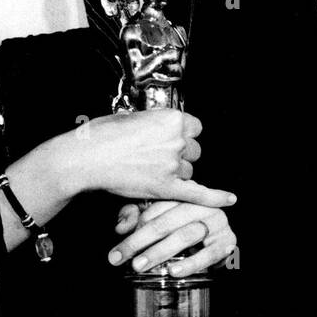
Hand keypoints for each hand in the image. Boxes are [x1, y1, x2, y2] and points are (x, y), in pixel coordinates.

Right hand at [53, 111, 233, 208]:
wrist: (86, 157)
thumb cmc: (102, 135)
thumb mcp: (130, 117)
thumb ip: (152, 123)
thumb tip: (158, 128)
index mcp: (171, 118)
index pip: (194, 127)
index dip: (183, 134)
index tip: (173, 138)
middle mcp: (176, 140)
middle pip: (194, 150)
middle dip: (181, 153)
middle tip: (158, 156)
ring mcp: (173, 164)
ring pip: (189, 170)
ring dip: (177, 172)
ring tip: (152, 170)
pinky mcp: (166, 187)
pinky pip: (198, 193)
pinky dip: (216, 197)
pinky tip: (230, 198)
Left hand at [108, 200, 236, 276]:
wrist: (220, 242)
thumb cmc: (183, 227)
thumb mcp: (157, 217)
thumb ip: (135, 216)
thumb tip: (120, 227)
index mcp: (182, 194)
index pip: (155, 207)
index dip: (134, 226)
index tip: (117, 248)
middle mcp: (200, 204)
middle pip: (166, 222)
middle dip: (140, 242)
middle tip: (121, 258)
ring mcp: (216, 221)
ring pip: (184, 235)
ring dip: (160, 252)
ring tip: (140, 265)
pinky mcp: (228, 240)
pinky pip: (209, 253)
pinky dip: (191, 263)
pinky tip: (174, 271)